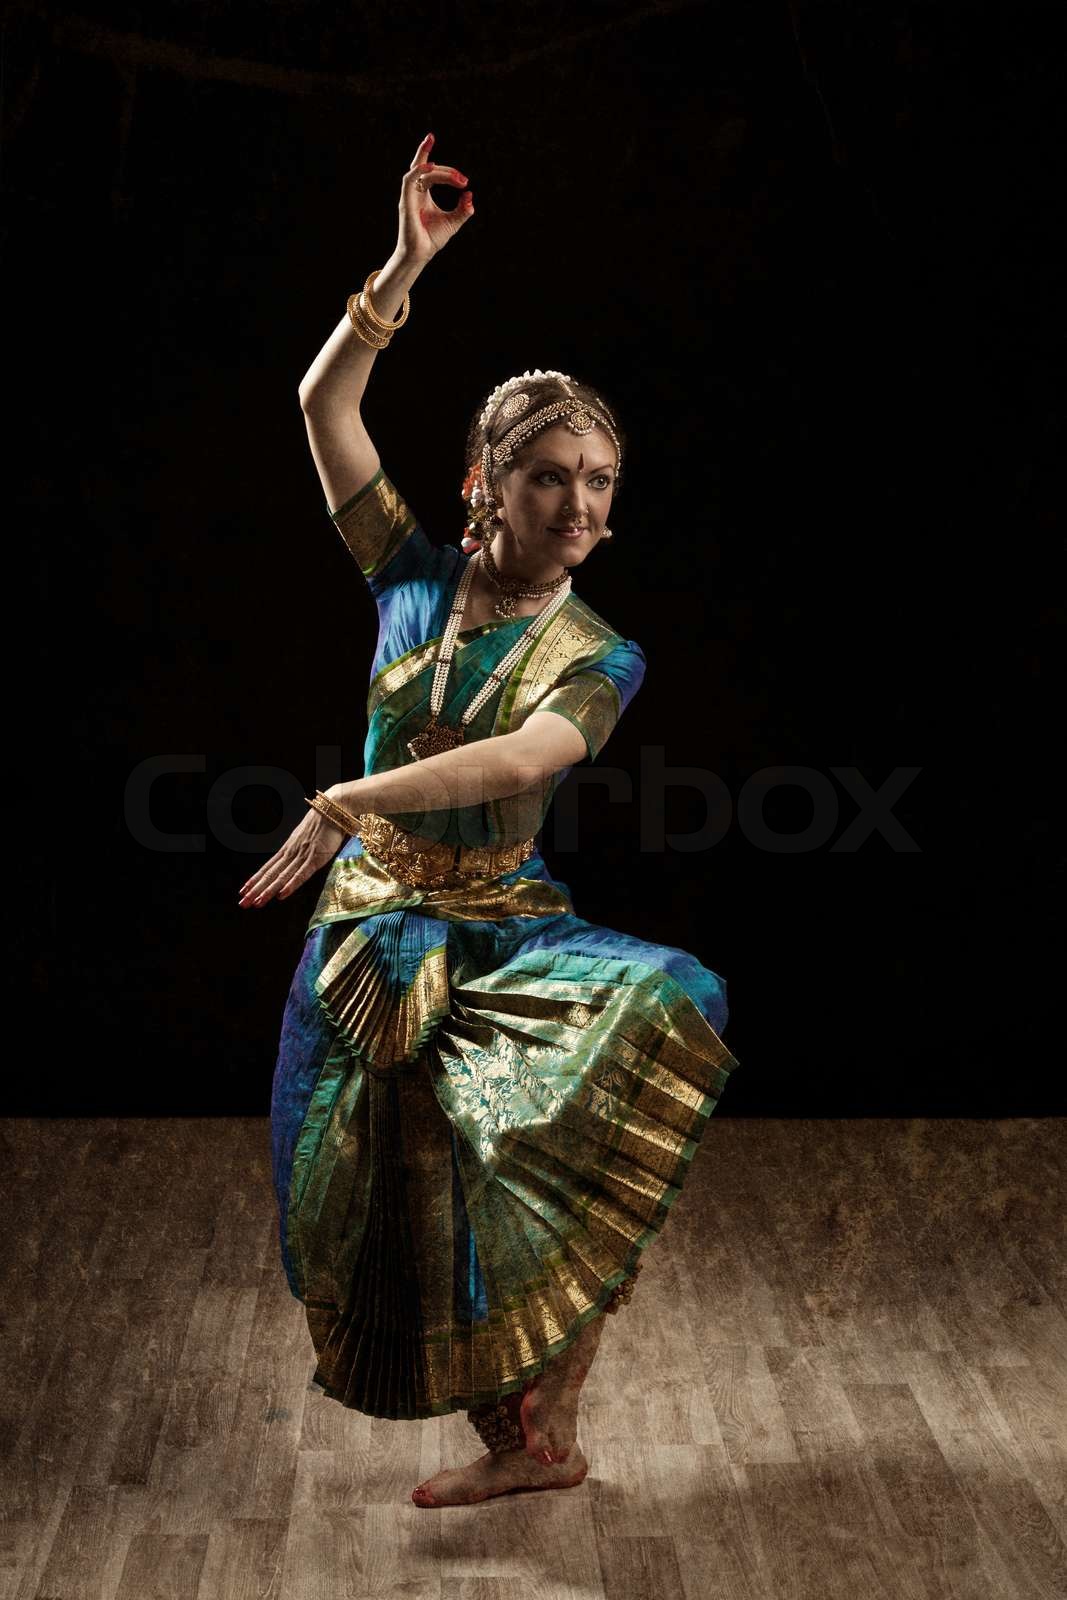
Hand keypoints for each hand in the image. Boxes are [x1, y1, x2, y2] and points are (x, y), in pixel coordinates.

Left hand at [237, 808, 343, 907]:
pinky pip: (301, 874)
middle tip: (243, 903)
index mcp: (288, 848)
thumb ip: (299, 850)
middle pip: (270, 874)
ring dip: (268, 890)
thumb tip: (293, 860)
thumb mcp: (305, 838)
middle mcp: (291, 853)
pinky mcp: (316, 857)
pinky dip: (290, 885)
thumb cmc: (323, 824)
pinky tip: (281, 894)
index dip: (255, 880)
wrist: (333, 810)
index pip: (268, 867)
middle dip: (255, 889)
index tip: (243, 890)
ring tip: (256, 902)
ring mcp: (302, 855)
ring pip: (281, 876)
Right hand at [397, 132, 473, 265]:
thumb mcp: (454, 222)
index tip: (446, 155)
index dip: (431, 156)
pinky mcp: (406, 202)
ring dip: (438, 171)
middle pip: (424, 167)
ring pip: (420, 172)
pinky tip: (432, 169)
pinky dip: (419, 171)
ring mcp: (408, 196)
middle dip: (445, 169)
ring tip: (456, 178)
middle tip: (463, 179)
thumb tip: (470, 194)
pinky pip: (409, 180)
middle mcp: (414, 192)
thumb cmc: (432, 239)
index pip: (426, 169)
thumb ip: (463, 209)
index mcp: (423, 194)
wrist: (420, 255)